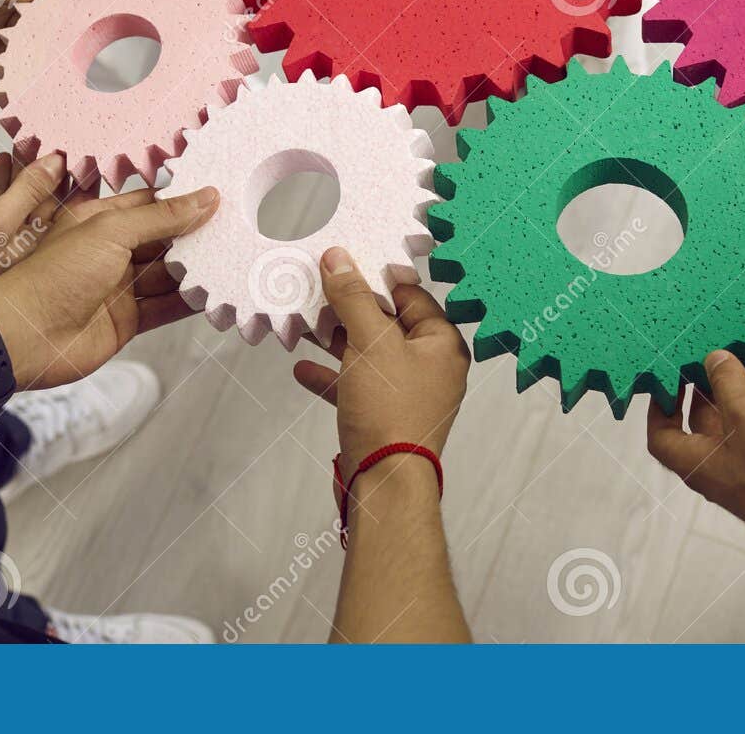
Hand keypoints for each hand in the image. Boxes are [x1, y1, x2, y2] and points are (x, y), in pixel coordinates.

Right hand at [0, 152, 69, 291]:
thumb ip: (29, 190)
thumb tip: (56, 162)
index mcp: (42, 243)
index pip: (70, 205)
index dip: (73, 176)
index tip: (74, 148)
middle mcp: (31, 240)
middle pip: (48, 196)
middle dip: (50, 167)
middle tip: (51, 137)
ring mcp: (8, 235)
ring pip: (25, 194)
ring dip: (25, 169)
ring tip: (27, 140)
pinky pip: (2, 200)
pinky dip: (3, 180)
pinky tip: (3, 159)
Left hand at [0, 185, 218, 389]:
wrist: (23, 336)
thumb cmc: (50, 275)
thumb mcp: (110, 230)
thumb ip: (161, 217)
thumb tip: (204, 198)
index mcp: (97, 220)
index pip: (148, 204)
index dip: (181, 201)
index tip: (216, 196)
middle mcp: (108, 253)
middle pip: (162, 240)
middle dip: (194, 236)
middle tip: (232, 229)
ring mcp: (117, 288)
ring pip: (166, 275)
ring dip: (194, 270)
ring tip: (229, 260)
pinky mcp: (125, 321)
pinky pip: (163, 308)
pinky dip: (187, 302)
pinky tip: (211, 294)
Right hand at [293, 247, 469, 475]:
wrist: (385, 486)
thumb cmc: (390, 411)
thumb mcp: (370, 342)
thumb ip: (353, 298)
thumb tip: (338, 258)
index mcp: (442, 344)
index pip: (410, 294)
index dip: (375, 277)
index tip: (342, 264)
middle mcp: (431, 367)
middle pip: (387, 324)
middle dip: (348, 310)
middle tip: (314, 291)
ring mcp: (408, 395)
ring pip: (369, 356)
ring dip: (335, 341)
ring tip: (302, 324)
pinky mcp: (385, 419)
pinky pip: (357, 388)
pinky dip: (333, 377)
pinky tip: (302, 369)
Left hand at [648, 350, 744, 560]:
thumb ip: (727, 384)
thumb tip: (714, 359)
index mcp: (697, 460)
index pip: (663, 434)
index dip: (660, 404)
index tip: (668, 374)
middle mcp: (720, 462)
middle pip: (704, 416)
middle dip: (709, 381)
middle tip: (713, 346)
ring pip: (743, 414)